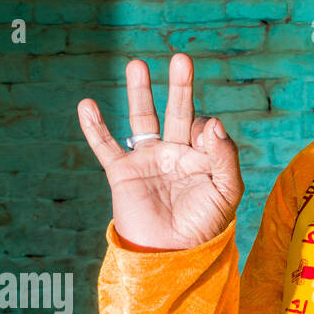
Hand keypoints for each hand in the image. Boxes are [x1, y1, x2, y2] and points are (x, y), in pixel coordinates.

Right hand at [77, 53, 243, 250]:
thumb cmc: (205, 225)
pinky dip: (94, 127)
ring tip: (137, 65)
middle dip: (179, 86)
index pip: (204, 127)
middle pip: (176, 111)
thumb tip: (213, 122)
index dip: (206, 128)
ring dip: (139, 92)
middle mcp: (175, 152)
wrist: (173, 254)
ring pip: (142, 119)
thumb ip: (224, 156)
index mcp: (202, 155)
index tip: (206, 136)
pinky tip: (87, 105)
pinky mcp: (123, 173)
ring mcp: (148, 160)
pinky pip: (105, 146)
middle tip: (181, 59)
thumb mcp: (226, 190)